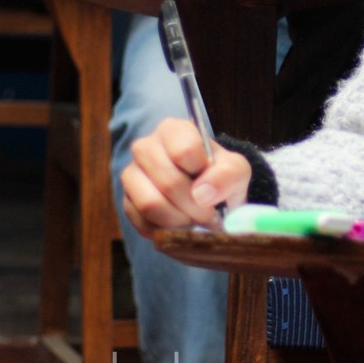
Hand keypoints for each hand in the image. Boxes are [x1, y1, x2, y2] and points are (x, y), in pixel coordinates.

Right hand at [120, 117, 251, 236]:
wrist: (208, 197)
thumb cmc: (220, 176)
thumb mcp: (236, 171)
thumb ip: (227, 175)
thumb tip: (202, 195)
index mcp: (173, 130)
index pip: (184, 150)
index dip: (203, 174)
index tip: (213, 185)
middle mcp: (145, 147)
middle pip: (168, 181)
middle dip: (194, 206)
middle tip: (209, 215)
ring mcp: (132, 175)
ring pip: (150, 204)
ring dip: (179, 221)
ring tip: (194, 221)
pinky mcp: (127, 203)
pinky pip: (143, 224)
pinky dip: (166, 232)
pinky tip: (179, 225)